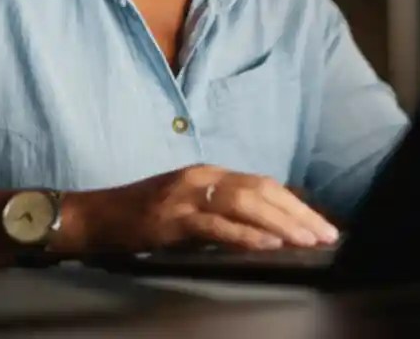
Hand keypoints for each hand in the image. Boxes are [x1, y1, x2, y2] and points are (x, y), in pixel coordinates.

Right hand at [62, 164, 339, 253]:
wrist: (93, 216)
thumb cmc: (140, 216)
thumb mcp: (187, 206)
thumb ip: (220, 211)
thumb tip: (264, 229)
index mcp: (209, 173)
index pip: (263, 184)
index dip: (296, 203)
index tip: (321, 224)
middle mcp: (202, 177)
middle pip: (262, 191)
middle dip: (299, 214)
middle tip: (326, 235)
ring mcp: (186, 196)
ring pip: (246, 204)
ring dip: (281, 224)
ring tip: (307, 241)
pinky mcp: (172, 218)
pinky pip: (216, 225)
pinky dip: (245, 235)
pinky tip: (268, 245)